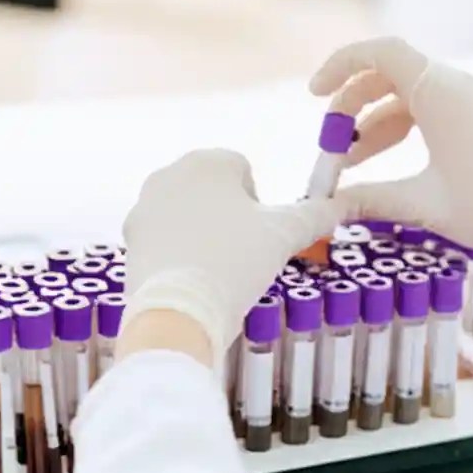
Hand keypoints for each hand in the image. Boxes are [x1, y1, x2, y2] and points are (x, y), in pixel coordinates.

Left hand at [121, 149, 339, 369]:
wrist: (178, 313)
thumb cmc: (236, 261)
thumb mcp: (287, 234)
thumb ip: (318, 214)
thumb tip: (341, 205)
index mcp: (207, 160)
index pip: (244, 171)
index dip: (259, 206)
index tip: (260, 236)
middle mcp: (169, 173)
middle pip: (215, 192)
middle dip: (231, 219)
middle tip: (242, 256)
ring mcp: (144, 206)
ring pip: (190, 215)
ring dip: (206, 235)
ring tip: (218, 271)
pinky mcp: (130, 239)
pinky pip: (166, 239)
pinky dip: (181, 254)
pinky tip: (193, 279)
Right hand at [310, 37, 472, 265]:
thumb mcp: (421, 203)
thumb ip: (368, 199)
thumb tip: (326, 206)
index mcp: (439, 92)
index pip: (380, 52)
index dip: (341, 64)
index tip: (314, 94)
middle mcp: (452, 86)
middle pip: (385, 74)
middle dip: (350, 105)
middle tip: (330, 146)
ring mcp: (464, 100)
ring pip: (402, 95)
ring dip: (371, 123)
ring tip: (348, 164)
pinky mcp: (471, 117)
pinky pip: (422, 109)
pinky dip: (396, 129)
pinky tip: (377, 163)